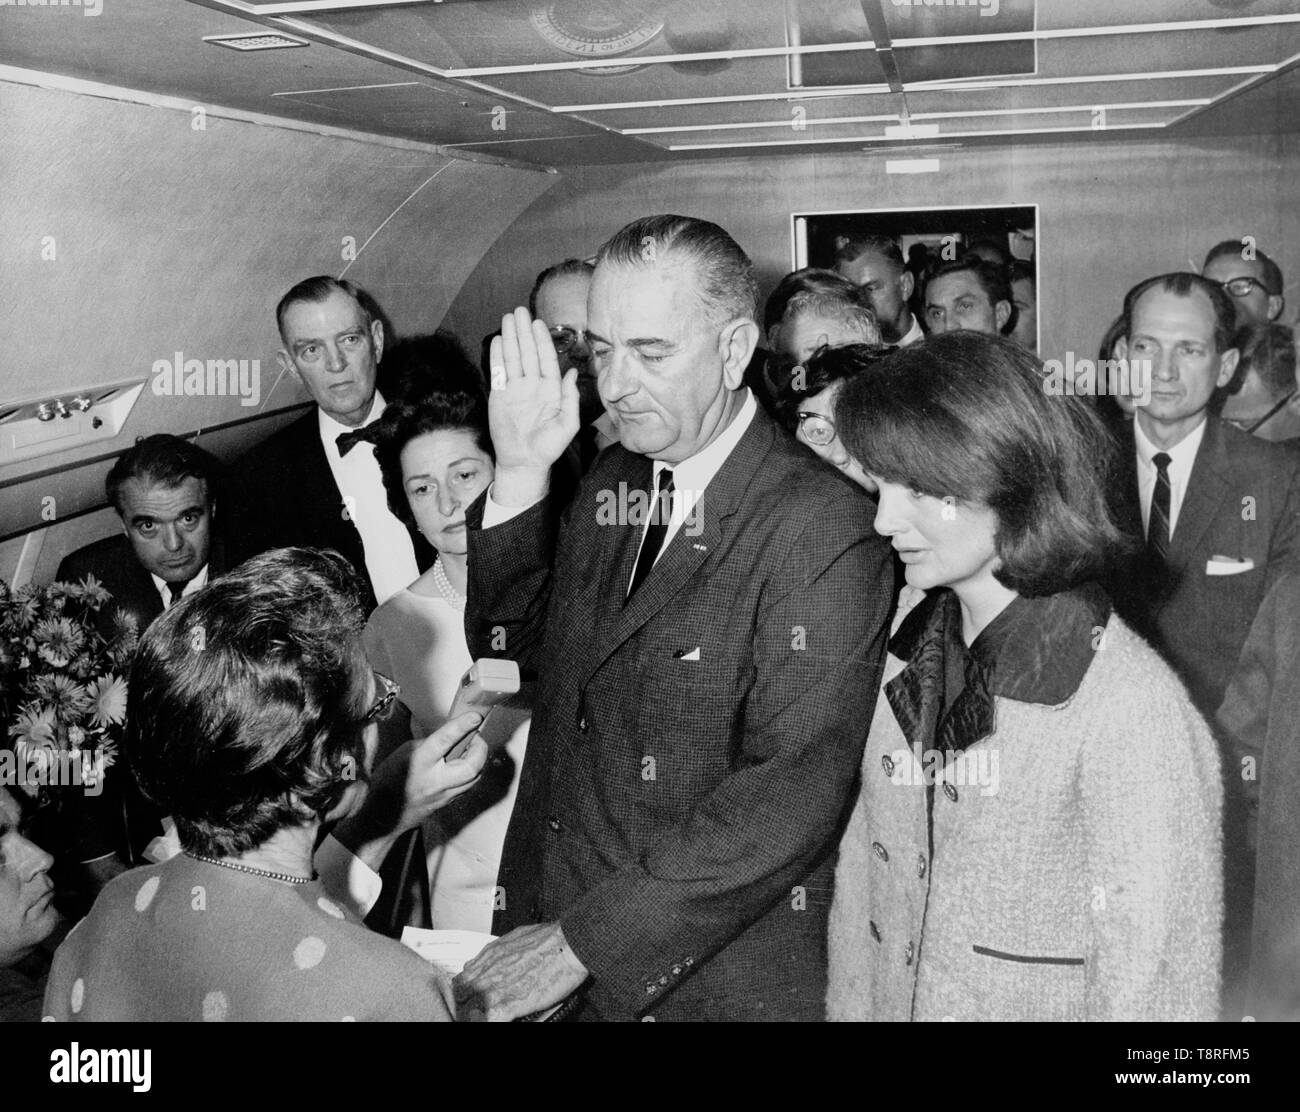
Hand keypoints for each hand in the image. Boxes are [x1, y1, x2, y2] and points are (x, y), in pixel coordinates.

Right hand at [331, 712, 487, 866]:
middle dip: (480, 748)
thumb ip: (428, 744)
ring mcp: (444, 795)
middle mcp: (436, 780)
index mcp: (420, 763)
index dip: (462, 726)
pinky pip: (468, 785)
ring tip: (471, 748)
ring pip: (475, 777)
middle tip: (476, 736)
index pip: (445, 741)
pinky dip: (471, 771)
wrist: (382, 817)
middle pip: (472, 766)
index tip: (475, 716)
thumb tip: (449, 738)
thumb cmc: (388, 781)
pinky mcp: (448, 802)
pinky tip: (464, 764)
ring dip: (478, 759)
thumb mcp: (403, 753)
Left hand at [453, 922, 587, 1021]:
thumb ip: (499, 951)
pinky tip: (499, 1019)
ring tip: (487, 1015)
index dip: (466, 989)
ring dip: (477, 1014)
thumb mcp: (517, 936)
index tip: (471, 995)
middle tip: (476, 1010)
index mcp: (490, 956)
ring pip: (471, 1011)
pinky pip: (489, 1020)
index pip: (463, 978)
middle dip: (467, 1004)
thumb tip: (491, 958)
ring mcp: (497, 990)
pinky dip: (491, 1021)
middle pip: (462, 996)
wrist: (567, 945)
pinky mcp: (510, 1005)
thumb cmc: (549, 938)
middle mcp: (488, 973)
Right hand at [488, 308, 580, 505]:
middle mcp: (533, 385)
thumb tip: (571, 373)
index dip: (542, 341)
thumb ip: (571, 399)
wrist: (525, 462)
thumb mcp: (568, 424)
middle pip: (528, 353)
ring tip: (508, 318)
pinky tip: (498, 340)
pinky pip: (499, 372)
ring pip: (513, 358)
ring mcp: (515, 389)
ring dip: (510, 338)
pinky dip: (498, 356)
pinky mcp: (500, 396)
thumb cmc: (549, 446)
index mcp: (551, 389)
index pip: (546, 359)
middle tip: (519, 310)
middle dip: (524, 331)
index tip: (537, 322)